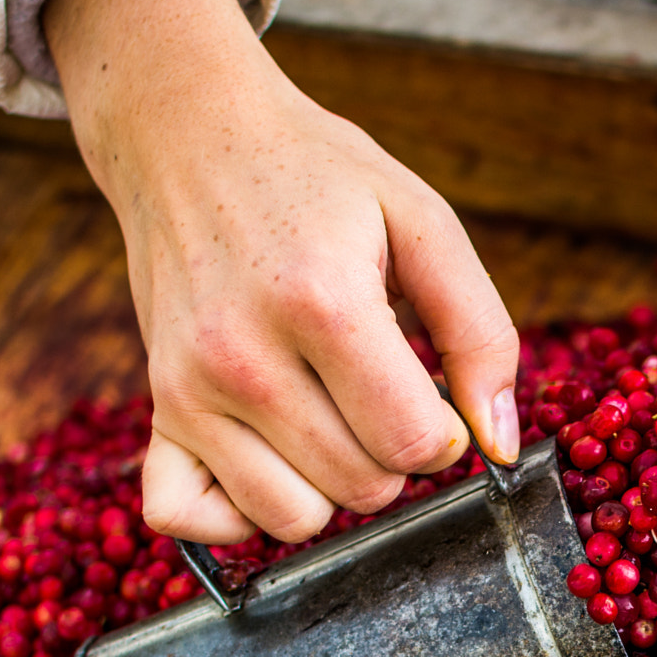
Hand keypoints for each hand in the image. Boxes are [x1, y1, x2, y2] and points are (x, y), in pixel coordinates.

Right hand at [46, 0, 519, 543]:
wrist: (187, 135)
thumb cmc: (318, 177)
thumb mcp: (423, 222)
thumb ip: (481, 332)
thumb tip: (500, 446)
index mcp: (321, 302)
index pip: (413, 442)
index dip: (445, 431)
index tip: (429, 388)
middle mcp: (241, 356)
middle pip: (363, 488)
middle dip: (393, 453)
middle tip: (377, 387)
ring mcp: (186, 390)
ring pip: (294, 520)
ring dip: (331, 484)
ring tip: (328, 412)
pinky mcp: (156, 409)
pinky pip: (191, 519)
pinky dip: (239, 512)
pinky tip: (271, 457)